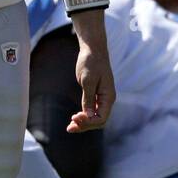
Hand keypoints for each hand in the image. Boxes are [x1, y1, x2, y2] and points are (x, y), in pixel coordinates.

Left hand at [68, 13, 115, 132]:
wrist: (93, 49)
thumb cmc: (91, 62)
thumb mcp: (88, 80)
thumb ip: (88, 98)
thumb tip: (88, 116)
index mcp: (108, 97)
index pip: (101, 118)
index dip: (89, 122)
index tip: (75, 117)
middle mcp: (107, 100)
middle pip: (98, 121)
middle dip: (85, 126)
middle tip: (69, 127)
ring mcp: (101, 98)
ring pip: (94, 118)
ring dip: (83, 123)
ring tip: (70, 127)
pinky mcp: (95, 95)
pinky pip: (91, 111)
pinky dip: (83, 116)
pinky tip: (74, 119)